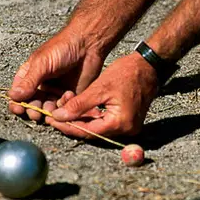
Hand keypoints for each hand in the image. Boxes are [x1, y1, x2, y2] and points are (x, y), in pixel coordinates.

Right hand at [8, 29, 104, 120]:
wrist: (88, 44)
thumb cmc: (62, 48)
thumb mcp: (42, 63)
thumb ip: (29, 81)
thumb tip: (13, 96)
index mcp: (29, 76)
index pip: (18, 95)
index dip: (17, 103)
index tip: (19, 108)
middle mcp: (40, 86)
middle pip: (32, 106)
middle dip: (33, 110)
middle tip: (36, 112)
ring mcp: (55, 92)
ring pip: (47, 110)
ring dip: (48, 112)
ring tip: (52, 106)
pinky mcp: (69, 97)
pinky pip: (64, 109)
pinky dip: (64, 107)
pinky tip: (68, 95)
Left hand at [44, 52, 159, 137]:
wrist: (149, 66)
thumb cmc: (127, 73)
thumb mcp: (100, 88)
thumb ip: (78, 105)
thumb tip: (59, 117)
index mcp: (119, 123)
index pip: (87, 131)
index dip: (67, 126)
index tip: (51, 120)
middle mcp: (126, 130)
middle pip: (92, 132)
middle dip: (72, 124)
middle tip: (52, 117)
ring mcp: (128, 127)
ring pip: (97, 128)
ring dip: (81, 121)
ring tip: (62, 113)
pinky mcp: (128, 121)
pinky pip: (105, 123)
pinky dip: (92, 118)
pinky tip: (77, 111)